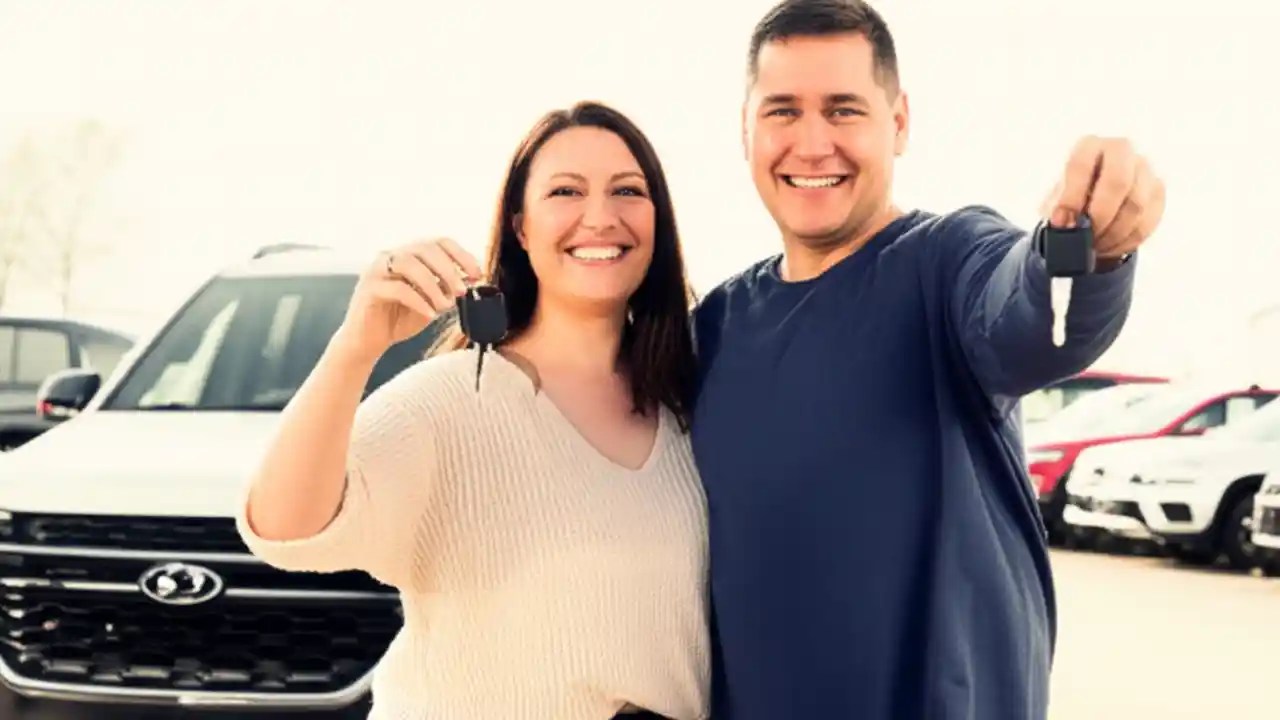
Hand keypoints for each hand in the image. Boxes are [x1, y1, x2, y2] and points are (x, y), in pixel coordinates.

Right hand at [333, 238, 483, 360]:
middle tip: (461, 291)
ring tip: (445, 305)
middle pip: (424, 248)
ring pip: (409, 263)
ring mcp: (377, 270)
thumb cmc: (398, 319)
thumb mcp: (430, 302)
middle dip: (448, 269)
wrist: (367, 342)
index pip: (438, 242)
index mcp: (408, 255)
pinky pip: (397, 288)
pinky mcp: (369, 289)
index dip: (460, 255)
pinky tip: (429, 313)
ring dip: (433, 284)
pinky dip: (418, 300)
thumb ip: (446, 289)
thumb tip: (470, 281)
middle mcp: (391, 256)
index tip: (477, 274)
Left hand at [1039, 136, 1165, 259]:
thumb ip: (1059, 210)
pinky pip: (1148, 222)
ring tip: (1095, 245)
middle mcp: (1121, 150)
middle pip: (1118, 182)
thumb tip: (1066, 225)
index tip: (1062, 223)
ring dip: (1113, 234)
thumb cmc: (1070, 199)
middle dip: (1100, 216)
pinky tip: (1110, 246)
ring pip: (1136, 206)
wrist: (1092, 203)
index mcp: (1089, 146)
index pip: (1081, 166)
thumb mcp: (1055, 202)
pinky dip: (1126, 241)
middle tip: (1087, 237)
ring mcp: (1144, 169)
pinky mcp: (1158, 192)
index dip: (1071, 198)